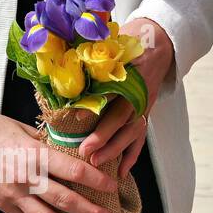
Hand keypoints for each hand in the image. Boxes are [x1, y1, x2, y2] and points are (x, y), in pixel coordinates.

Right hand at [0, 111, 117, 212]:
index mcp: (34, 155)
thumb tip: (75, 155)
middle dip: (91, 212)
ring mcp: (13, 194)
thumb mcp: (26, 131)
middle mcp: (26, 177)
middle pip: (66, 200)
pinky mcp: (3, 205)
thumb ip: (50, 145)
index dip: (97, 182)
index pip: (74, 172)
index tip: (112, 188)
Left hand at [78, 17, 174, 174]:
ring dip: (115, 148)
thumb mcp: (105, 46)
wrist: (156, 41)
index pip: (107, 92)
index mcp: (125, 73)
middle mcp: (136, 91)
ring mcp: (143, 103)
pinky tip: (121, 171)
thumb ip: (86, 62)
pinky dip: (131, 155)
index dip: (91, 107)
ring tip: (96, 162)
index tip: (73, 119)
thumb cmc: (124, 45)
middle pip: (120, 116)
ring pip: (132, 130)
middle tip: (84, 151)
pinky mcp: (146, 113)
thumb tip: (56, 77)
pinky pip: (140, 137)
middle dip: (102, 136)